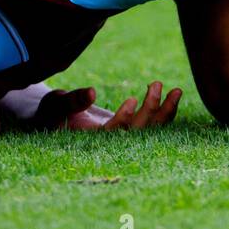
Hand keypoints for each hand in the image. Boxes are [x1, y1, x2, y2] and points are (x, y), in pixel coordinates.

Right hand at [34, 82, 181, 130]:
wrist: (54, 119)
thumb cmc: (51, 113)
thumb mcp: (56, 104)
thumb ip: (72, 101)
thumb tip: (92, 94)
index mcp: (91, 142)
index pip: (113, 134)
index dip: (123, 120)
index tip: (132, 99)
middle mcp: (111, 144)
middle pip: (137, 133)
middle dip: (150, 110)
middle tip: (157, 84)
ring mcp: (122, 138)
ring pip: (149, 130)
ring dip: (164, 112)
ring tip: (177, 90)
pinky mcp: (129, 130)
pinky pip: (151, 124)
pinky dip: (163, 111)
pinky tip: (173, 95)